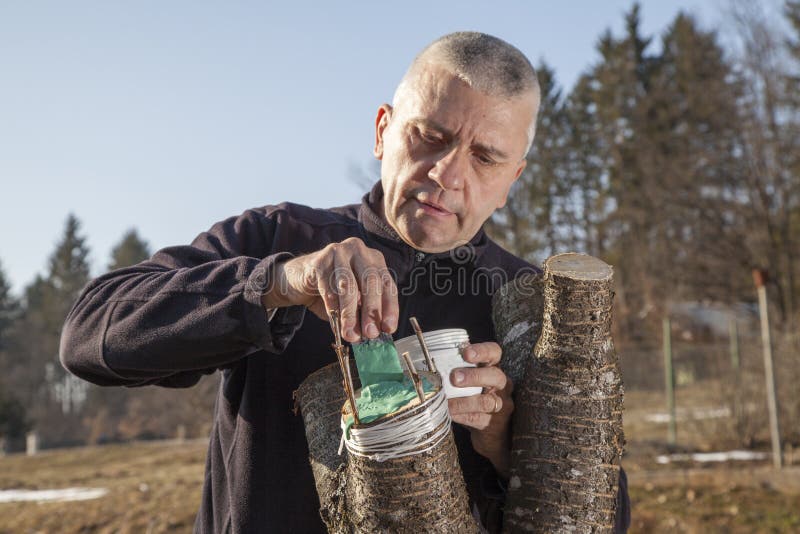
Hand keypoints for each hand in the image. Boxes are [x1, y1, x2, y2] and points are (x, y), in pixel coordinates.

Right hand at [261, 237, 397, 341]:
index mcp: (374, 260)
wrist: (302, 278)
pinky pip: (328, 288)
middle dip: (371, 311)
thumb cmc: (334, 290)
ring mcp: (338, 252)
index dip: (390, 307)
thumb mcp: (355, 302)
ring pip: (348, 285)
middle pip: (371, 281)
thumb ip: (365, 313)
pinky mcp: (319, 261)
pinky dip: (332, 309)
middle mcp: (359, 251)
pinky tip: (335, 323)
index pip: (387, 284)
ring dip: (350, 313)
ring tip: (350, 333)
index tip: (389, 328)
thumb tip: (374, 333)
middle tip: (370, 333)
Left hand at [448, 342, 512, 477]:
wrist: (492, 434)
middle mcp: (502, 386)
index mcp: (494, 368)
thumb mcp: (471, 383)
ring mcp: (501, 406)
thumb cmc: (475, 399)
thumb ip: (458, 370)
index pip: (494, 352)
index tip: (466, 353)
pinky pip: (478, 419)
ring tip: (447, 402)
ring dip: (464, 401)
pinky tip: (450, 414)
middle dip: (474, 376)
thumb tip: (430, 359)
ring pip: (487, 401)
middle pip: (496, 376)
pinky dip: (462, 416)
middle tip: (454, 378)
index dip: (482, 351)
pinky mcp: (494, 425)